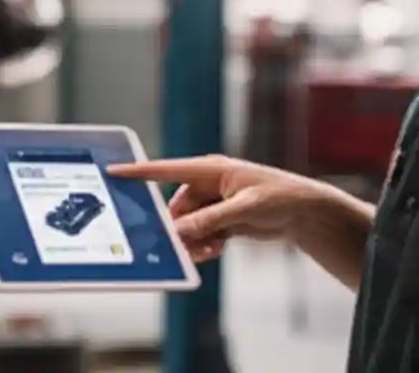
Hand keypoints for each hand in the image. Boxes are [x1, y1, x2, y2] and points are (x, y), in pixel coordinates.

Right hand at [107, 154, 321, 262]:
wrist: (305, 212)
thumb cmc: (281, 197)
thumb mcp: (244, 209)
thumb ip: (209, 220)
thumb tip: (178, 232)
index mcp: (210, 169)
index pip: (166, 169)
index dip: (138, 172)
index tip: (113, 172)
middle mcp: (207, 184)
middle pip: (175, 207)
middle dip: (177, 227)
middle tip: (180, 245)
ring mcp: (213, 202)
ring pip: (187, 225)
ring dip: (193, 240)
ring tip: (209, 249)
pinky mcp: (220, 219)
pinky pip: (200, 234)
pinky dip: (204, 244)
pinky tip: (217, 249)